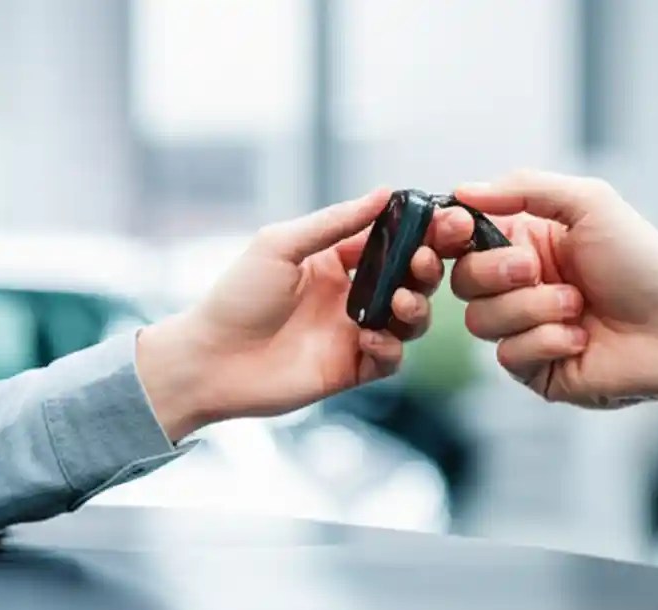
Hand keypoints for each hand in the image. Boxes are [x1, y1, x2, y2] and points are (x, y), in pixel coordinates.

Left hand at [136, 188, 470, 440]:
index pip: (392, 241)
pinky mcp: (352, 369)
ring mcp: (354, 332)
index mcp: (337, 260)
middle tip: (425, 262)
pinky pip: (390, 358)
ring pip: (410, 319)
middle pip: (412, 279)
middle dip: (428, 268)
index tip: (447, 223)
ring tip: (399, 303)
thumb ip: (335, 222)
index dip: (423, 232)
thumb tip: (383, 193)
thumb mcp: (281, 245)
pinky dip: (391, 348)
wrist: (210, 361)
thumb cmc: (236, 297)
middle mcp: (351, 295)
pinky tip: (371, 340)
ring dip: (416, 308)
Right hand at [437, 169, 657, 427]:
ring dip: (532, 309)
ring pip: (480, 320)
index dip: (453, 235)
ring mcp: (525, 329)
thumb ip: (525, 187)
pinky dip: (546, 341)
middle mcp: (520, 286)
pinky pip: (507, 355)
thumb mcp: (591, 203)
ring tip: (578, 306)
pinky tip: (580, 337)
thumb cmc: (645, 266)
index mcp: (527, 243)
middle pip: (462, 280)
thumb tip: (464, 190)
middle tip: (538, 270)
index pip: (463, 238)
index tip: (464, 228)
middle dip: (498, 272)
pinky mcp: (534, 369)